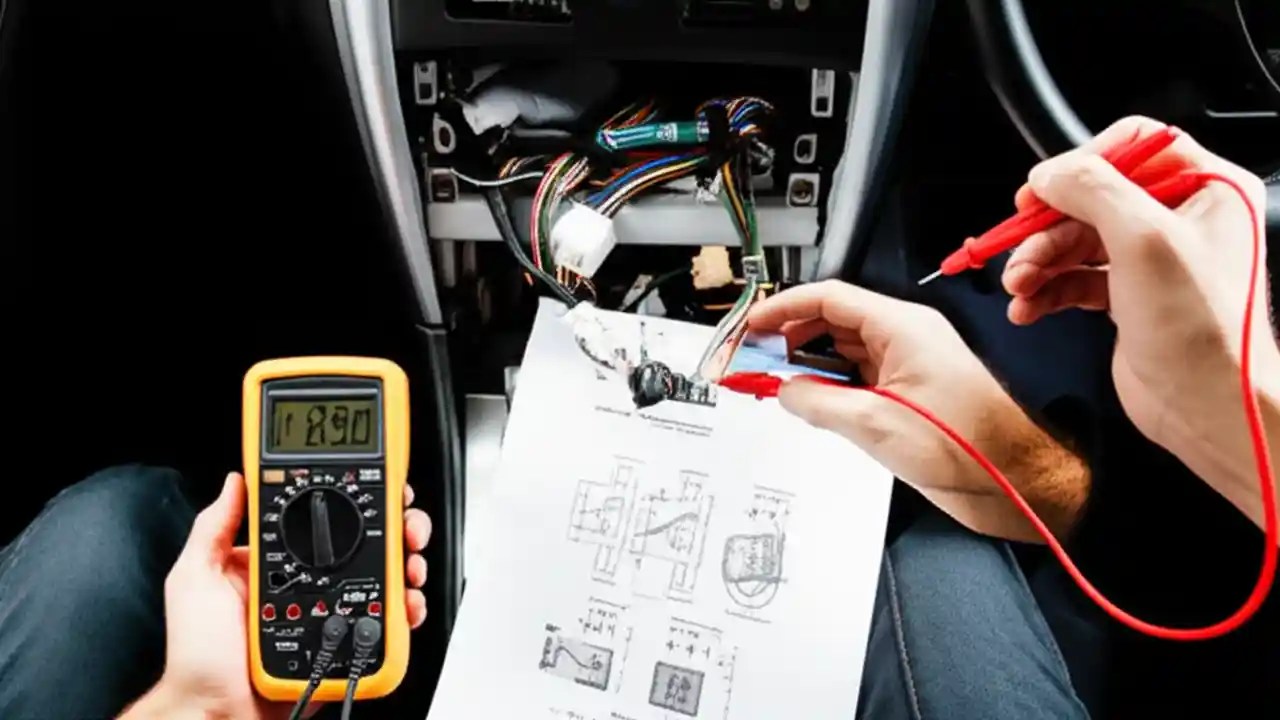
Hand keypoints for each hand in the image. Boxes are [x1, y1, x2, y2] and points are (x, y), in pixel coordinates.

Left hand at [122, 473, 431, 719]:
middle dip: (399, 530)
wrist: (216, 713)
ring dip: (409, 566)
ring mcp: (333, 614)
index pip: (324, 520)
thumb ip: (213, 528)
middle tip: (406, 530)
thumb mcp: (195, 578)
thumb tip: (236, 482)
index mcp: (279, 563)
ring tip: (409, 567)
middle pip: (368, 546)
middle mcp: (311, 584)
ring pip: (386, 581)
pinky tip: (405, 605)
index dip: (357, 501)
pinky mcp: (350, 645)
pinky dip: (406, 613)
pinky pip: (387, 626)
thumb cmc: (199, 655)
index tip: (380, 489)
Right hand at [747, 281, 1089, 540]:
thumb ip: (818, 402)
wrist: (1013, 482)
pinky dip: (824, 385)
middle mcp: (904, 338)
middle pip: (829, 321)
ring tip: (768, 380)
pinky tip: (803, 400)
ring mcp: (905, 365)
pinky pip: (854, 378)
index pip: (828, 298)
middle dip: (785, 337)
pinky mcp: (906, 393)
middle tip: (749, 358)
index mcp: (903, 326)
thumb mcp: (876, 424)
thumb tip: (784, 391)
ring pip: (839, 350)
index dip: (781, 309)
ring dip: (802, 363)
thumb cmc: (971, 446)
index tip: (749, 326)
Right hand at [1002, 116, 1279, 526]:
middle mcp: (1181, 219)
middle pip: (1091, 198)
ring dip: (1038, 263)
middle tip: (1017, 247)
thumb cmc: (1203, 330)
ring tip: (1019, 287)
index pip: (1134, 146)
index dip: (1083, 164)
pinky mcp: (1127, 298)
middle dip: (1047, 227)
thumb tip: (1048, 174)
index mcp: (1206, 189)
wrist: (1210, 408)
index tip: (1044, 190)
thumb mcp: (1144, 241)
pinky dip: (1045, 292)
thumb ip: (1093, 191)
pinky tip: (1027, 308)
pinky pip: (1073, 280)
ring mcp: (1152, 261)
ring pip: (1075, 241)